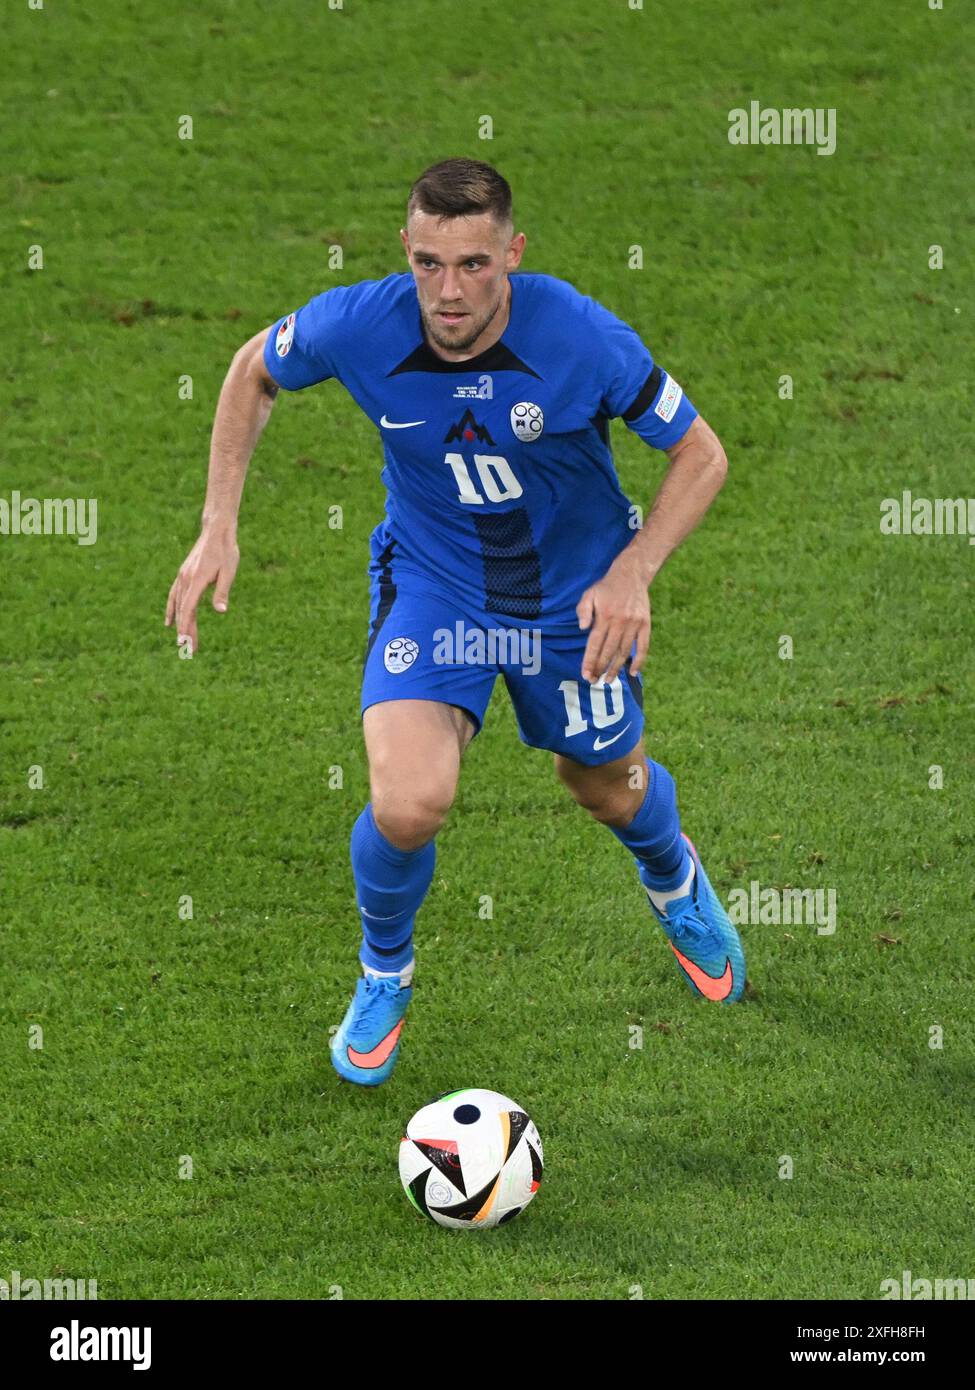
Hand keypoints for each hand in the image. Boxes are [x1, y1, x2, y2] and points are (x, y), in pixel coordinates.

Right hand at [165, 529, 238, 652]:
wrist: (216, 531)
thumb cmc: (226, 552)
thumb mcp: (229, 572)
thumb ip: (222, 592)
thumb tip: (221, 612)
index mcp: (197, 580)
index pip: (188, 608)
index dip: (185, 626)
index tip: (184, 642)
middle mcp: (186, 579)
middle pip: (183, 610)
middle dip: (185, 631)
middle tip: (189, 651)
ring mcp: (182, 577)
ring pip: (178, 605)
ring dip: (180, 624)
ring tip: (183, 642)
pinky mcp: (183, 575)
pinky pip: (174, 596)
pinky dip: (171, 610)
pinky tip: (169, 622)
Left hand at [576, 550, 650, 683]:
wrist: (632, 574)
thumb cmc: (607, 587)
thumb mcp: (589, 594)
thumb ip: (583, 611)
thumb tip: (582, 629)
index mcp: (604, 616)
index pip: (595, 644)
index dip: (589, 661)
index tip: (585, 674)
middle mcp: (619, 622)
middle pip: (609, 651)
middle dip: (600, 668)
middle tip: (594, 681)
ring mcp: (634, 624)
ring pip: (624, 652)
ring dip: (616, 668)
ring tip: (608, 680)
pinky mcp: (645, 624)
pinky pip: (643, 646)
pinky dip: (639, 660)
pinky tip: (632, 672)